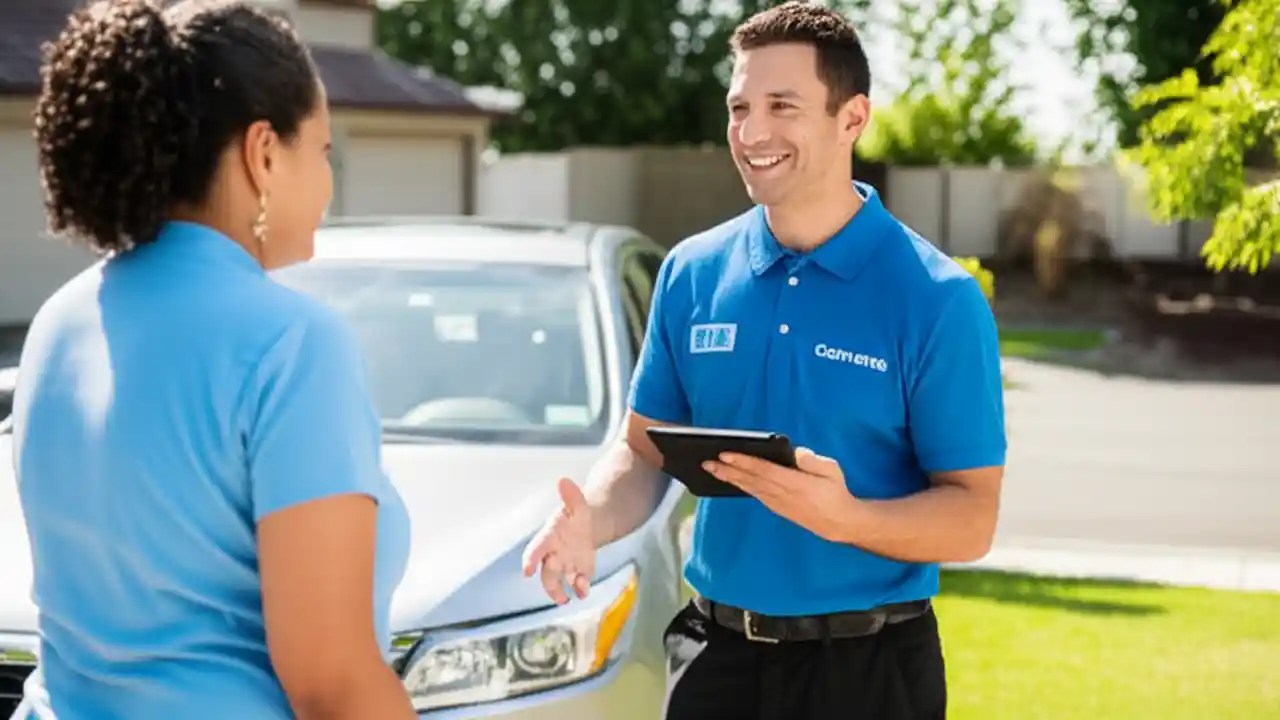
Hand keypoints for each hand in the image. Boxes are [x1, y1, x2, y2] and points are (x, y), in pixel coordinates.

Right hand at [521, 477, 596, 603]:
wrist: (588, 526)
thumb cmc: (576, 515)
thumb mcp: (576, 503)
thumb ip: (570, 495)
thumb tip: (563, 480)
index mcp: (548, 538)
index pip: (535, 550)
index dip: (530, 560)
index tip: (526, 571)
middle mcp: (551, 556)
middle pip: (546, 573)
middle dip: (551, 584)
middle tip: (558, 594)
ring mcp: (563, 567)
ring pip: (558, 583)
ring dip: (563, 591)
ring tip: (573, 596)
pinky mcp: (577, 574)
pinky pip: (576, 585)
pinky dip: (580, 588)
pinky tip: (584, 590)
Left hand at [703, 447, 859, 541]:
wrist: (837, 522)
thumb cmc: (834, 492)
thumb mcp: (832, 470)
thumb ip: (812, 461)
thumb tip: (795, 452)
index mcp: (794, 483)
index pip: (763, 470)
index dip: (743, 462)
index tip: (725, 454)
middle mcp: (781, 493)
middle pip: (750, 479)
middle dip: (727, 470)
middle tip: (706, 462)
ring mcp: (776, 502)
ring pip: (748, 487)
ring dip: (729, 478)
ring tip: (712, 470)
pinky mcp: (775, 507)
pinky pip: (753, 494)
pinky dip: (740, 486)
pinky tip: (730, 480)